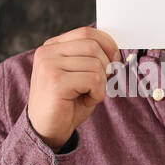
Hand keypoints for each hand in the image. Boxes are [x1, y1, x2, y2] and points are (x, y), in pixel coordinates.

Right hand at [27, 25, 120, 150]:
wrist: (47, 131)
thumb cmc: (66, 104)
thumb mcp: (80, 75)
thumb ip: (92, 59)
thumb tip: (116, 51)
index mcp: (52, 47)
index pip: (86, 32)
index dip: (107, 44)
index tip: (114, 61)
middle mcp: (47, 53)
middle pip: (93, 46)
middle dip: (106, 66)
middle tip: (100, 85)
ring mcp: (49, 66)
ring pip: (95, 64)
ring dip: (101, 84)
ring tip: (88, 95)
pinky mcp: (56, 82)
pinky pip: (93, 80)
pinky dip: (98, 94)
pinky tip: (86, 101)